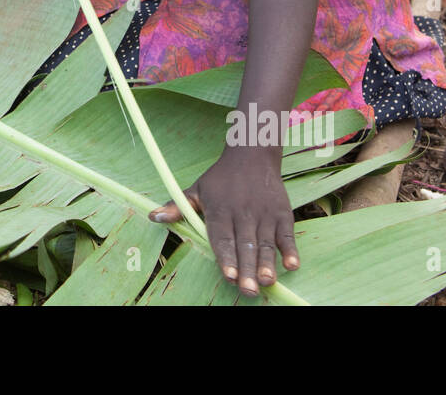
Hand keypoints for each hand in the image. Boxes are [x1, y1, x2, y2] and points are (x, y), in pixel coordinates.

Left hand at [149, 148, 298, 296]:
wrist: (251, 155)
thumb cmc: (220, 179)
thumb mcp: (197, 190)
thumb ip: (178, 207)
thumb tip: (153, 217)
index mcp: (220, 210)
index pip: (222, 238)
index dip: (226, 258)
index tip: (228, 276)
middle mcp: (243, 213)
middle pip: (245, 245)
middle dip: (246, 269)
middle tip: (248, 290)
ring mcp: (264, 213)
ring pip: (266, 242)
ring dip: (267, 263)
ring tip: (267, 282)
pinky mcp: (282, 212)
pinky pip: (287, 233)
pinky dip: (290, 249)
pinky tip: (292, 265)